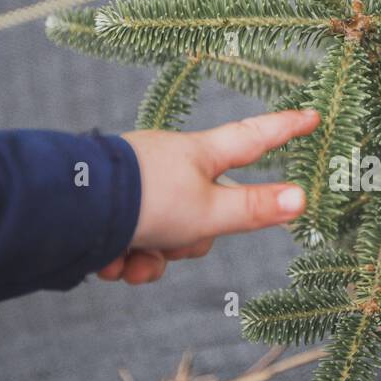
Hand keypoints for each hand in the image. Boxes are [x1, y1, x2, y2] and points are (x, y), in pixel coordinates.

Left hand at [98, 108, 320, 284]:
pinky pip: (134, 240)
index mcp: (200, 156)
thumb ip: (254, 209)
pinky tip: (110, 263)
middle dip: (191, 240)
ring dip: (153, 257)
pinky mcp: (108, 206)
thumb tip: (303, 198)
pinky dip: (126, 259)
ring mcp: (137, 185)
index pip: (256, 138)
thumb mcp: (208, 213)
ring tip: (131, 260)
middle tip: (176, 242)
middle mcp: (169, 165)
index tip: (313, 116)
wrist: (68, 210)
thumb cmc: (145, 202)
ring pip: (167, 234)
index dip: (286, 129)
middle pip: (206, 209)